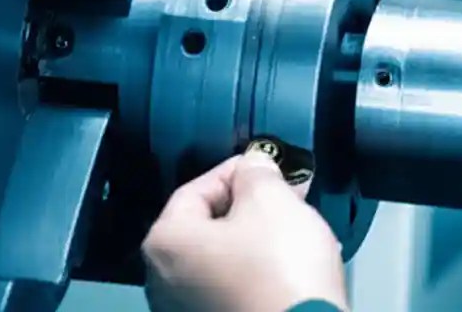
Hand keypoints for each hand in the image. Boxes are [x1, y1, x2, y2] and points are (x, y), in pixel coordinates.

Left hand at [142, 151, 348, 311]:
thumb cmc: (279, 266)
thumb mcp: (272, 201)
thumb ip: (257, 172)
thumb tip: (252, 165)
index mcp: (165, 243)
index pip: (196, 188)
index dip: (238, 170)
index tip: (273, 165)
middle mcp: (162, 280)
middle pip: (208, 225)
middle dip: (252, 205)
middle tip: (291, 194)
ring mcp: (185, 310)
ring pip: (224, 256)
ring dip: (260, 237)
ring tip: (299, 229)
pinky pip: (233, 286)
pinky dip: (259, 270)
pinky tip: (293, 264)